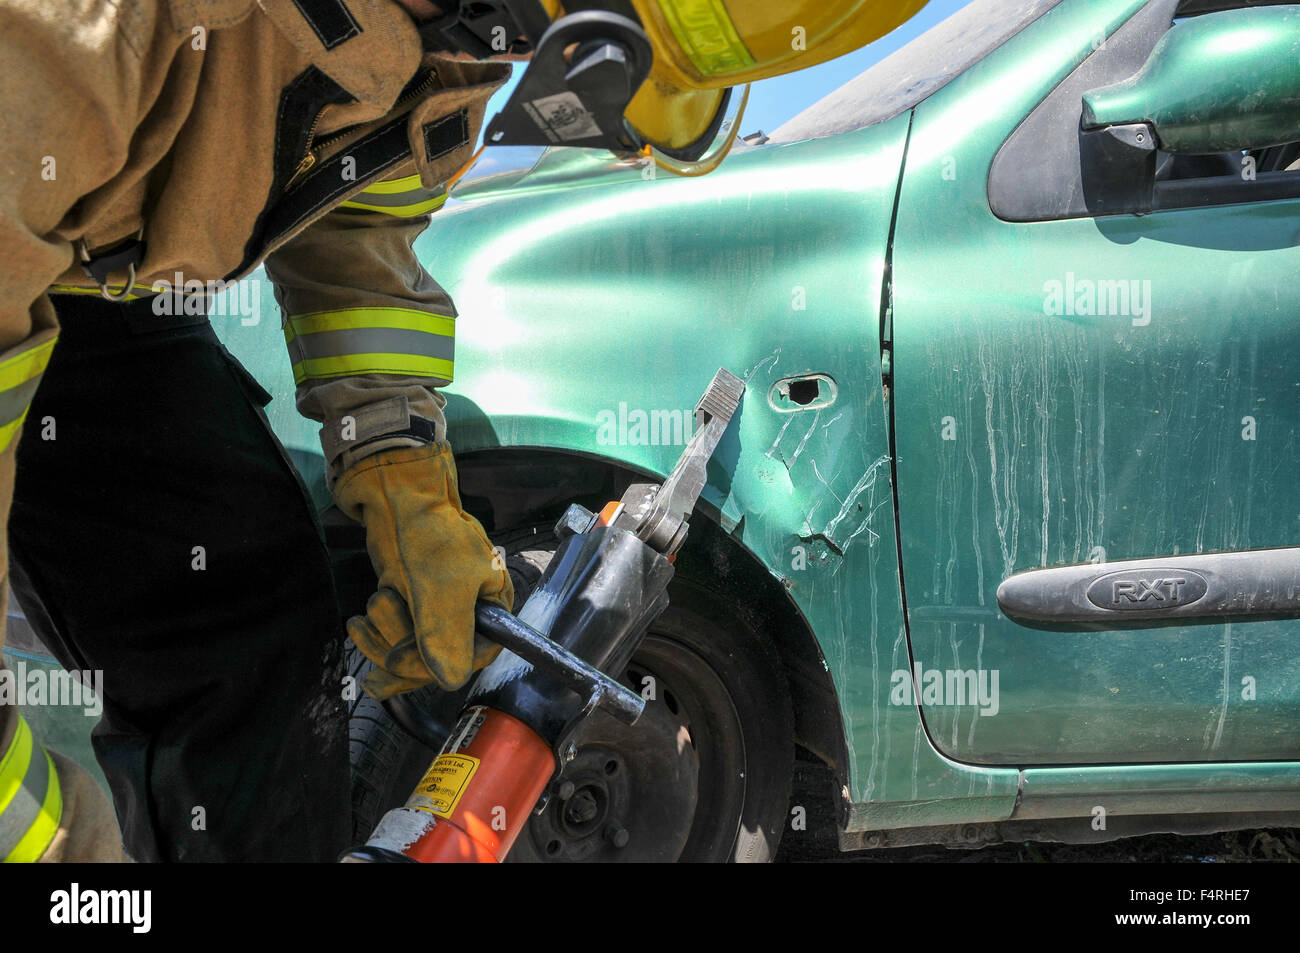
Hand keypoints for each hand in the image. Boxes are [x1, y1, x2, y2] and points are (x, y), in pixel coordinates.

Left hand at [333, 443, 512, 698]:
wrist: (395, 497)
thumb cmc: (428, 533)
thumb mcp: (441, 586)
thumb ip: (448, 634)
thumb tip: (451, 682)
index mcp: (492, 609)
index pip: (471, 659)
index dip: (433, 663)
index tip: (403, 654)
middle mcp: (468, 616)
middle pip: (435, 664)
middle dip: (399, 646)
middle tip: (382, 609)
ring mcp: (437, 615)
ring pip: (409, 658)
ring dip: (382, 636)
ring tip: (375, 602)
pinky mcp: (409, 611)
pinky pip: (392, 646)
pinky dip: (373, 638)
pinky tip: (360, 624)